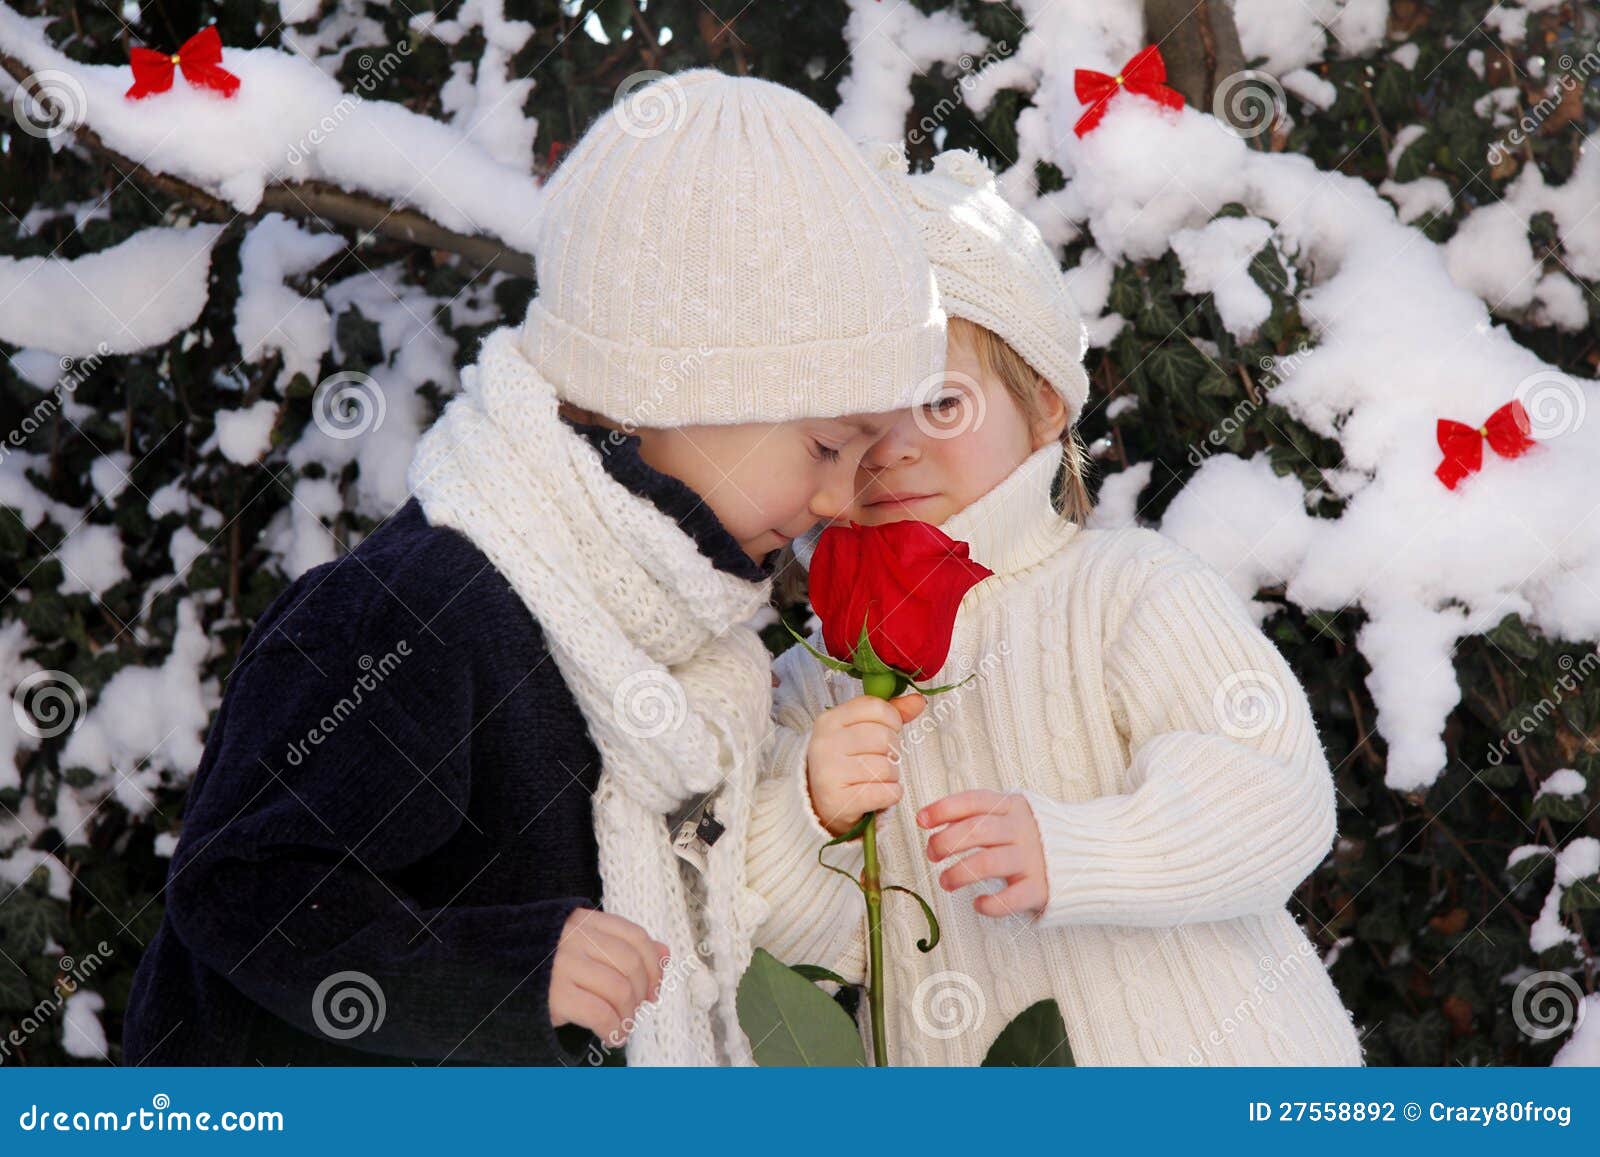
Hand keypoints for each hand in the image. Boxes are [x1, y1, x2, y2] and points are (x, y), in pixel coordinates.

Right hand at [548, 908, 669, 1044]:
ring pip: (620, 989)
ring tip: (621, 1027)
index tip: (653, 989)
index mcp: (583, 920)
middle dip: (641, 993)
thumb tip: (666, 953)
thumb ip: (621, 945)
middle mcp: (575, 938)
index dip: (653, 965)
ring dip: (628, 1015)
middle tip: (634, 1012)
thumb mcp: (579, 945)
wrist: (485, 974)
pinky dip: (614, 1029)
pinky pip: (600, 1013)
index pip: (635, 936)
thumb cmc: (541, 965)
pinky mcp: (554, 994)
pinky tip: (610, 1037)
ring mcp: (563, 964)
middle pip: (631, 964)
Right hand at [805, 692, 924, 836]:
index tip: (888, 731)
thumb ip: (889, 713)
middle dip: (893, 751)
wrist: (817, 801)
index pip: (875, 707)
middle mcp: (825, 744)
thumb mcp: (859, 730)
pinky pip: (886, 792)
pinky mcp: (839, 801)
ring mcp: (829, 773)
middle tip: (881, 759)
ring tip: (877, 779)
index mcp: (829, 720)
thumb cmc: (845, 761)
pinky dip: (890, 794)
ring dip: (891, 776)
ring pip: (886, 767)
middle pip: (884, 738)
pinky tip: (877, 794)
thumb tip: (918, 701)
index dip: (892, 720)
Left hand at [917, 790, 1047, 917]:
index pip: (973, 801)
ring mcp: (1032, 858)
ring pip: (988, 863)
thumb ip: (977, 814)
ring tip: (945, 881)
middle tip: (931, 854)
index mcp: (1012, 806)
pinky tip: (978, 904)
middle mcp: (1021, 829)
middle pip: (977, 830)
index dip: (943, 809)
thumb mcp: (1010, 814)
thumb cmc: (1032, 835)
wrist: (1086, 854)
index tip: (921, 821)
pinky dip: (990, 904)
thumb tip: (929, 821)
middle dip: (946, 841)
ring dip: (959, 873)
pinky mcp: (1040, 887)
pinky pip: (1011, 898)